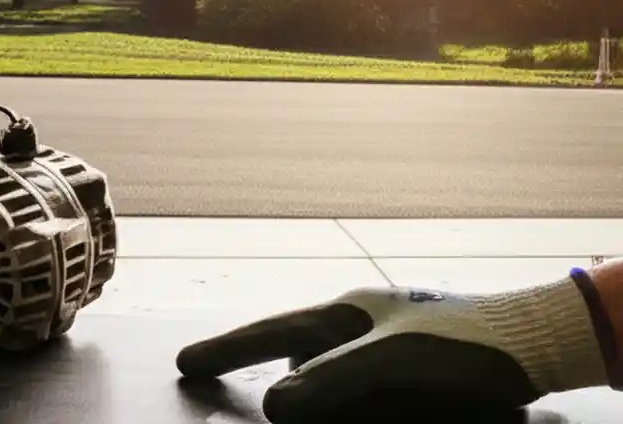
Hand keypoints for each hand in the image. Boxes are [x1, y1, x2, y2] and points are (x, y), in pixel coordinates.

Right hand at [176, 281, 609, 422]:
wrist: (538, 344)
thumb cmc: (466, 345)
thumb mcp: (393, 361)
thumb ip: (331, 380)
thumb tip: (270, 403)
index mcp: (347, 313)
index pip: (271, 332)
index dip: (226, 348)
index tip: (184, 362)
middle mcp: (360, 324)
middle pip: (291, 347)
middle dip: (252, 360)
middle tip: (209, 374)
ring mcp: (385, 344)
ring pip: (324, 368)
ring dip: (301, 387)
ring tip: (277, 404)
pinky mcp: (410, 370)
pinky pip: (358, 386)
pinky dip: (342, 400)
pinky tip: (348, 410)